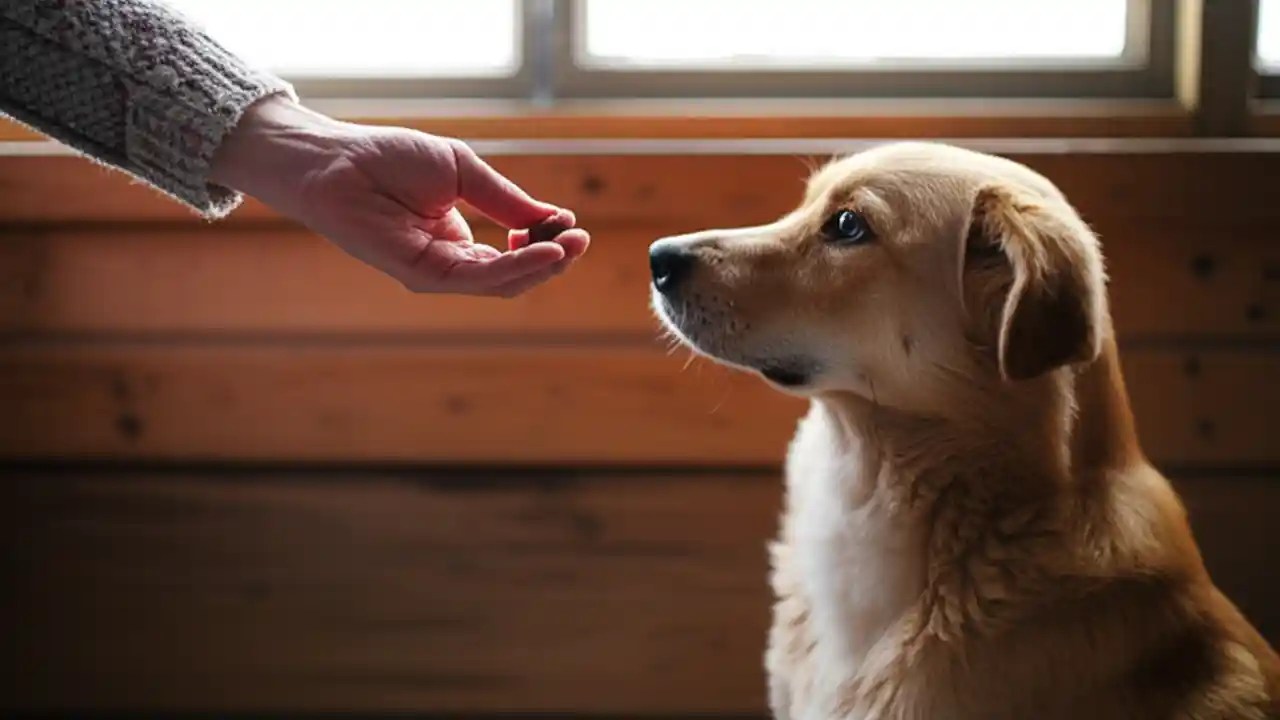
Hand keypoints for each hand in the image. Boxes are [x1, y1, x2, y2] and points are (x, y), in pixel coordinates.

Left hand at [210, 97, 588, 296]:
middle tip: (580, 239)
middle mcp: (450, 262)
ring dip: (542, 266)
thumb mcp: (464, 172)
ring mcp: (437, 272)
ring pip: (504, 283)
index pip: (515, 252)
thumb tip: (550, 220)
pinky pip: (480, 278)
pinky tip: (542, 250)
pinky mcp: (424, 275)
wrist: (338, 162)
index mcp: (458, 238)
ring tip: (569, 244)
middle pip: (515, 275)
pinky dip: (516, 266)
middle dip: (553, 259)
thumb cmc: (389, 159)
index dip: (546, 241)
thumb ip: (505, 200)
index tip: (570, 224)